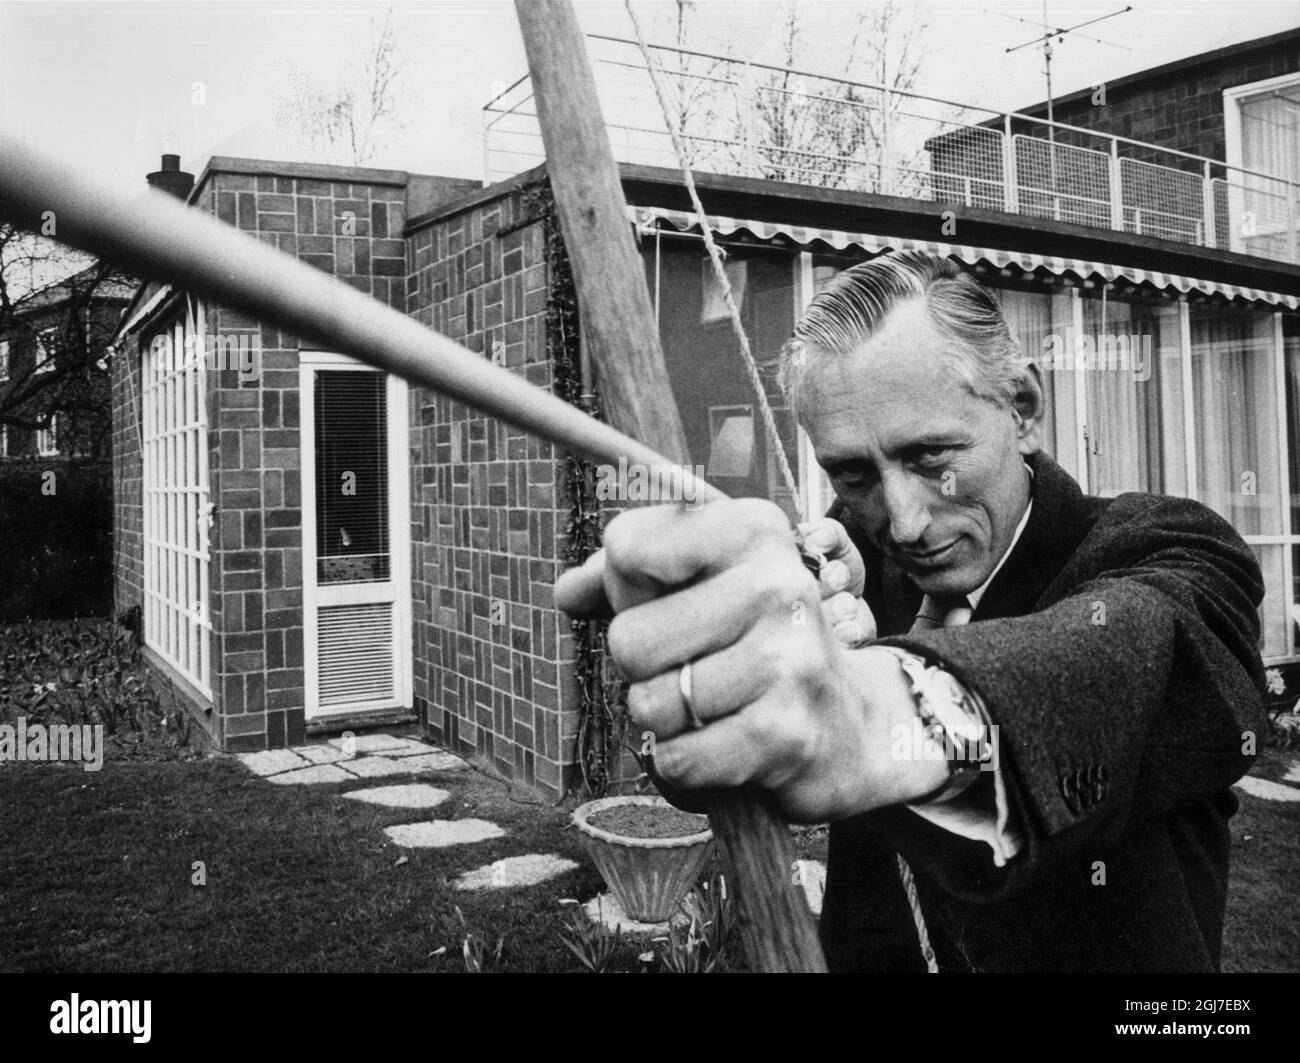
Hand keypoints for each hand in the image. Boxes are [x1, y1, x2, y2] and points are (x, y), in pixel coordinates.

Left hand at [554, 499, 947, 821]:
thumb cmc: (757, 643)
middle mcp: (778, 584)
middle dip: (645, 669)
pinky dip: (686, 765)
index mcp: (754, 529)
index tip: (669, 599)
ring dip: (667, 721)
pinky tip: (726, 746)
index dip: (625, 588)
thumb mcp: (702, 587)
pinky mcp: (786, 734)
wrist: (852, 723)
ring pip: (650, 704)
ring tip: (717, 707)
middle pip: (628, 638)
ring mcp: (788, 660)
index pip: (626, 546)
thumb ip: (626, 579)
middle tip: (697, 668)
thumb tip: (567, 591)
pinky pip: (677, 760)